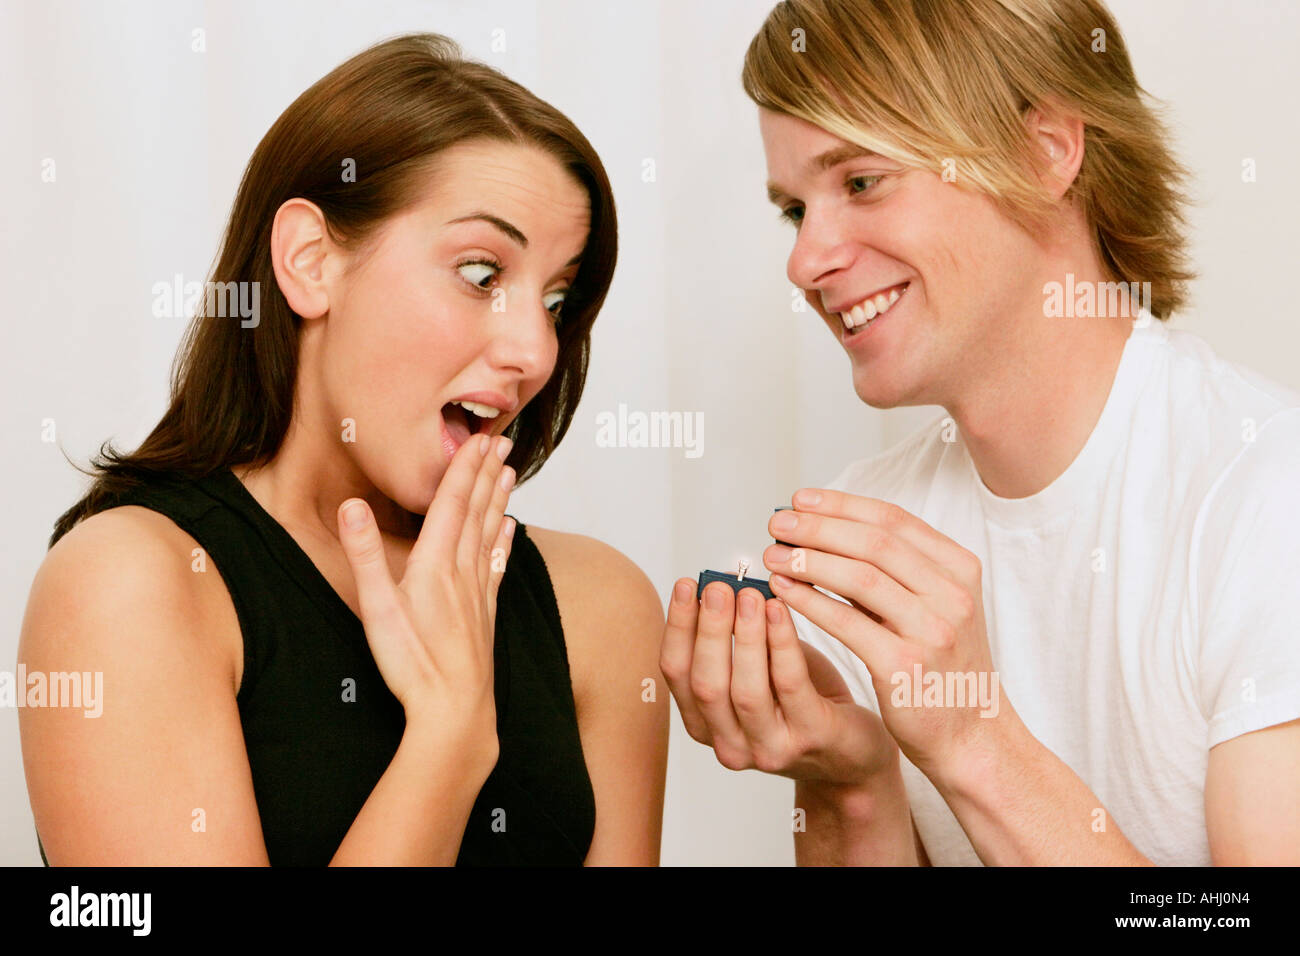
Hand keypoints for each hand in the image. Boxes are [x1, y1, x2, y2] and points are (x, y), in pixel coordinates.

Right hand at [336, 433, 516, 737]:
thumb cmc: (412, 664)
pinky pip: (497, 565)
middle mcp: (463, 572)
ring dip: (498, 499)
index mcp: (435, 564)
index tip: (477, 438)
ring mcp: (478, 593)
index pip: (451, 503)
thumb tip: (351, 506)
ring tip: (509, 471)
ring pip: (491, 532)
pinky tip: (511, 529)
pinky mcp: (485, 614)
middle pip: (476, 511)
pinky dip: (504, 540)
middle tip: (501, 440)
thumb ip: (364, 555)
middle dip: (486, 473)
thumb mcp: (377, 609)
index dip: (464, 468)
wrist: (455, 711)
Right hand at [660, 577, 898, 784]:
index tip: (687, 585)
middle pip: (706, 684)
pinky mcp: (810, 738)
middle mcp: (730, 744)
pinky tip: (780, 611)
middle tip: (718, 587)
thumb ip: (738, 636)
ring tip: (751, 595)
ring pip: (745, 690)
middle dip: (709, 629)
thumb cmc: (804, 701)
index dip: (678, 626)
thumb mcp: (762, 667)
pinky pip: (791, 685)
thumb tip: (726, 582)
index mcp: (705, 724)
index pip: (677, 674)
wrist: (854, 750)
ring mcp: (770, 748)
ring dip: (745, 636)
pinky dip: (782, 643)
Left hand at [764, 489, 1010, 787]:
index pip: (894, 519)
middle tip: (778, 523)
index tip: (801, 499)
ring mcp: (932, 630)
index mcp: (959, 569)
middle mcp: (951, 594)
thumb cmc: (943, 667)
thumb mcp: (935, 606)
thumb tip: (825, 530)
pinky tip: (784, 591)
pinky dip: (810, 601)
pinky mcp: (905, 666)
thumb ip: (893, 571)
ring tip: (773, 555)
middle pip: (874, 542)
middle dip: (819, 527)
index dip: (841, 504)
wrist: (971, 736)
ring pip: (859, 577)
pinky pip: (846, 623)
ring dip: (808, 560)